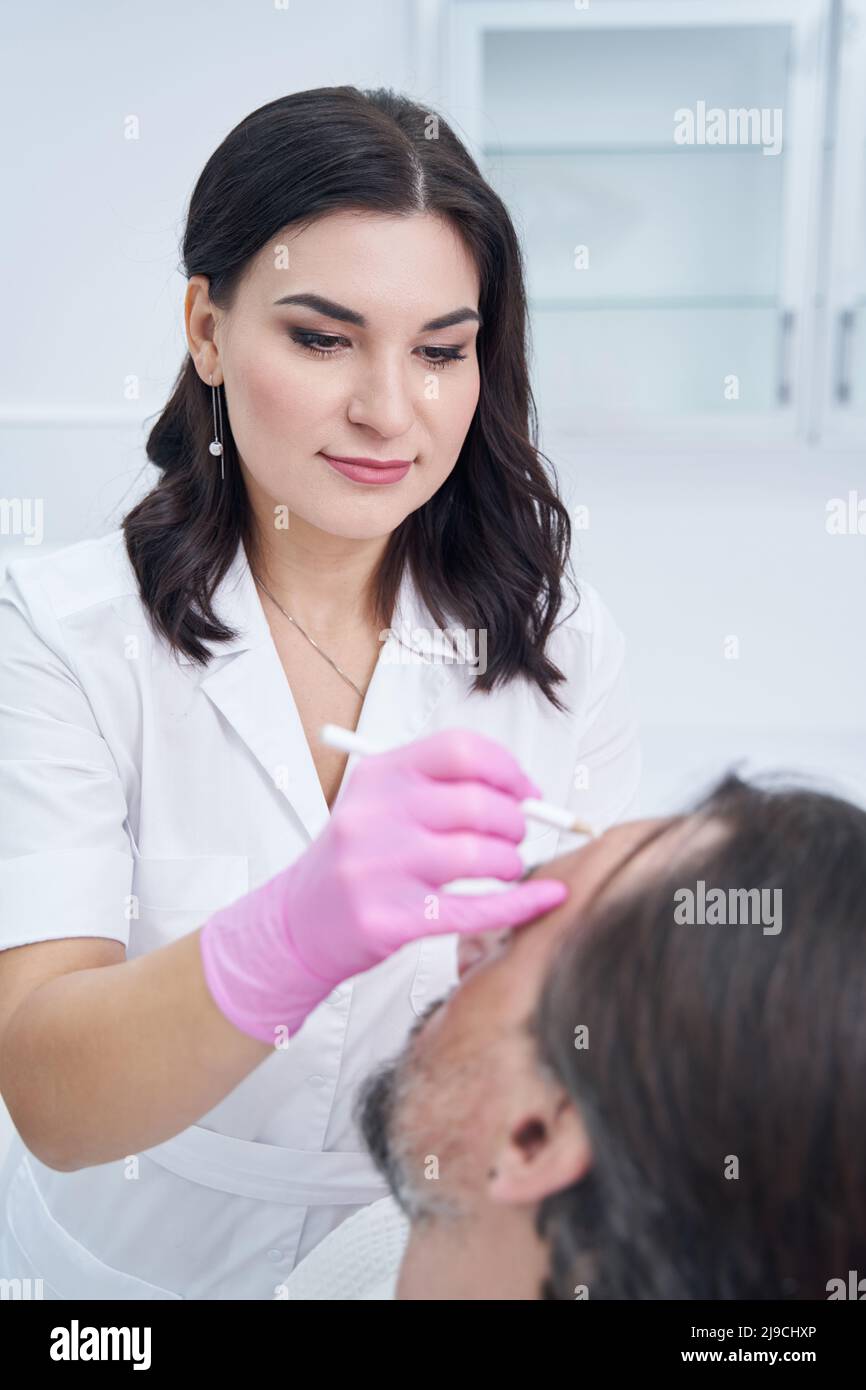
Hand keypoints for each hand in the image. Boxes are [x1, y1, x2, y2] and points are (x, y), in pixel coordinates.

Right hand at [199, 728, 569, 1043]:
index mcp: (378, 776)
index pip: (460, 750)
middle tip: (516, 833)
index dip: (507, 768)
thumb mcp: (380, 803)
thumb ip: (441, 789)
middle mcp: (375, 816)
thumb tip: (524, 792)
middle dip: (514, 820)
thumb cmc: (354, 860)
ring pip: (480, 855)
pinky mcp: (393, 919)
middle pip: (477, 803)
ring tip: (506, 866)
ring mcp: (381, 869)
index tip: (525, 789)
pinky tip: (545, 897)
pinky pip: (476, 909)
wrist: (297, 923)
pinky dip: (521, 903)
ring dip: (511, 861)